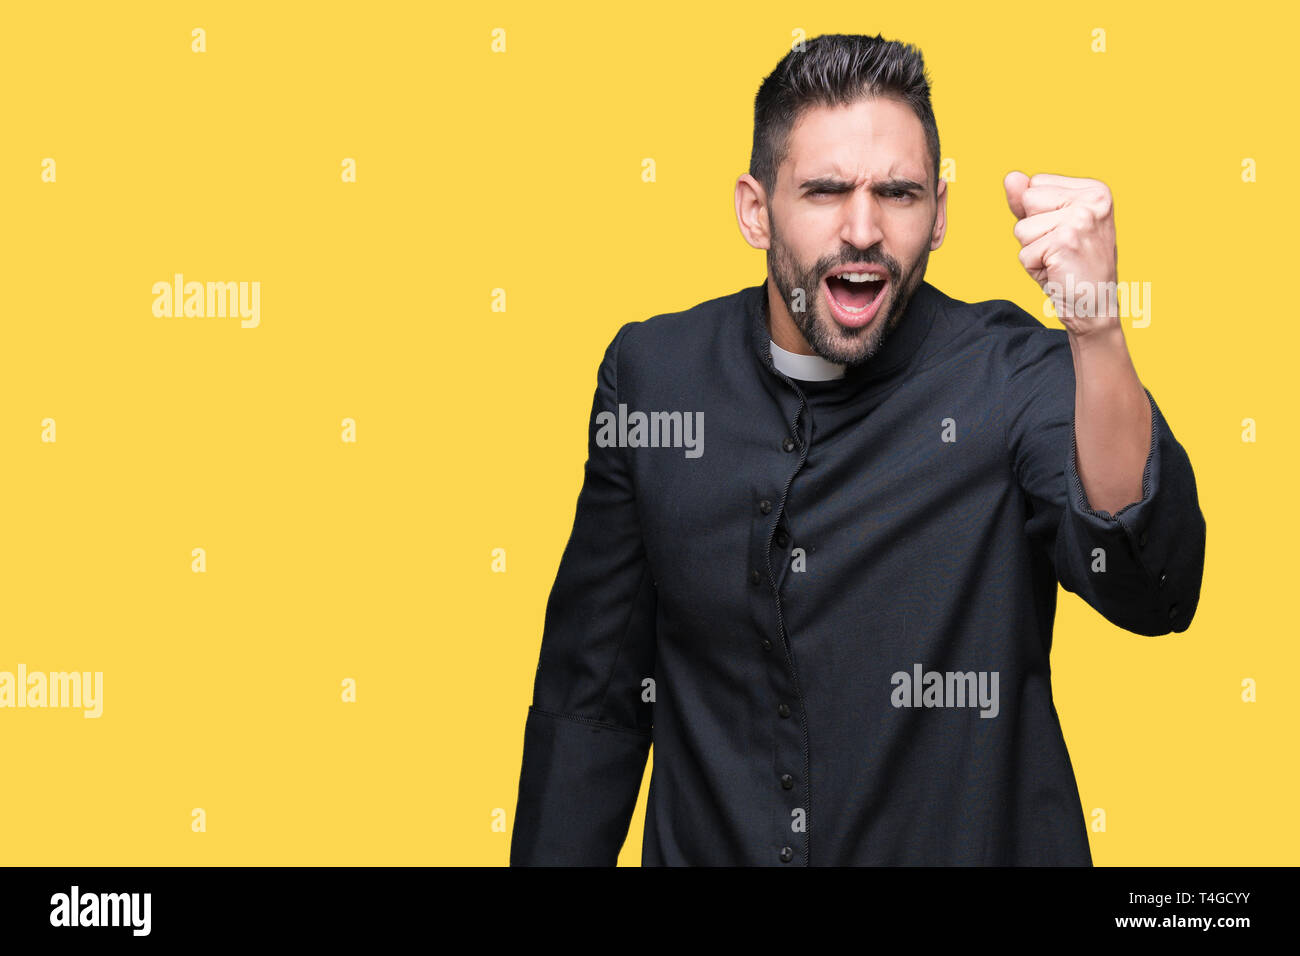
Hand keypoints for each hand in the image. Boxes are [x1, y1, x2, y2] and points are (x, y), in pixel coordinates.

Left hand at [1004, 171, 1119, 336]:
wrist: (1095, 306)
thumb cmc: (1072, 266)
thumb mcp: (1050, 226)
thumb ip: (1028, 201)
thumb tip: (1011, 176)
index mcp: (1095, 189)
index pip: (1036, 184)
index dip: (1039, 214)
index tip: (1063, 234)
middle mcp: (1092, 200)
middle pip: (1027, 200)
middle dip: (1032, 231)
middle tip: (1059, 249)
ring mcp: (1080, 220)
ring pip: (1022, 228)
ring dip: (1032, 251)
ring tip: (1058, 261)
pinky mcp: (1065, 242)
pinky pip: (1024, 253)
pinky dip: (1034, 268)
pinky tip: (1057, 272)